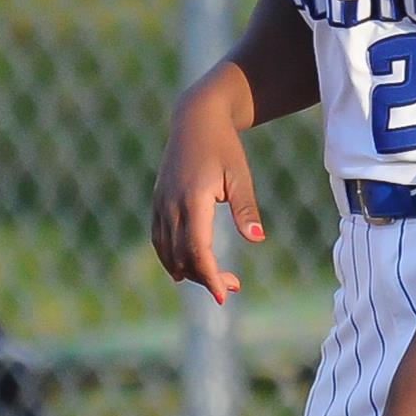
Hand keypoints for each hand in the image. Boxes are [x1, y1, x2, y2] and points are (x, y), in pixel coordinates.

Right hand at [148, 90, 265, 303]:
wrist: (196, 119)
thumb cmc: (224, 147)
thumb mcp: (240, 176)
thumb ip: (246, 209)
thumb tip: (257, 240)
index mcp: (193, 200)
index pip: (198, 250)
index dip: (210, 276)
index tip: (224, 295)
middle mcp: (171, 205)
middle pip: (183, 257)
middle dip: (205, 277)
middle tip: (233, 286)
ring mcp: (160, 204)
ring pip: (168, 251)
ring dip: (189, 270)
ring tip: (216, 279)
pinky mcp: (157, 202)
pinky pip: (159, 238)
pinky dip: (171, 257)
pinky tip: (186, 269)